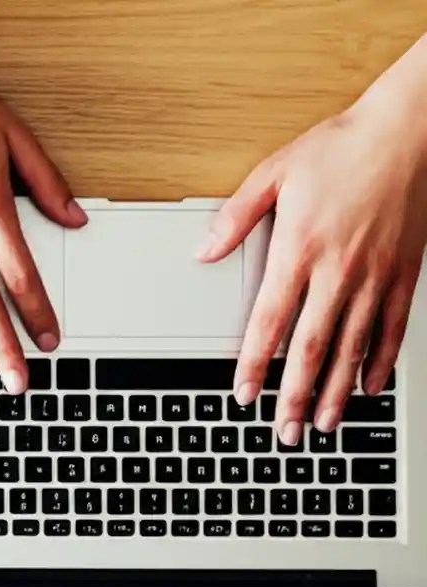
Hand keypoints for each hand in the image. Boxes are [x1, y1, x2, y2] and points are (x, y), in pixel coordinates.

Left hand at [201, 35, 426, 442]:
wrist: (406, 133)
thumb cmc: (339, 149)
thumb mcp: (273, 174)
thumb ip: (235, 218)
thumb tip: (202, 251)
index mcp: (299, 250)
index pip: (269, 322)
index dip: (255, 364)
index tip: (245, 394)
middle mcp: (338, 271)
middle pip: (311, 348)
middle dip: (293, 395)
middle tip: (282, 431)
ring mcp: (375, 276)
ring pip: (352, 347)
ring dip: (335, 391)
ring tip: (322, 425)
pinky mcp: (404, 273)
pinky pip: (392, 329)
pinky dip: (380, 362)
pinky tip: (368, 387)